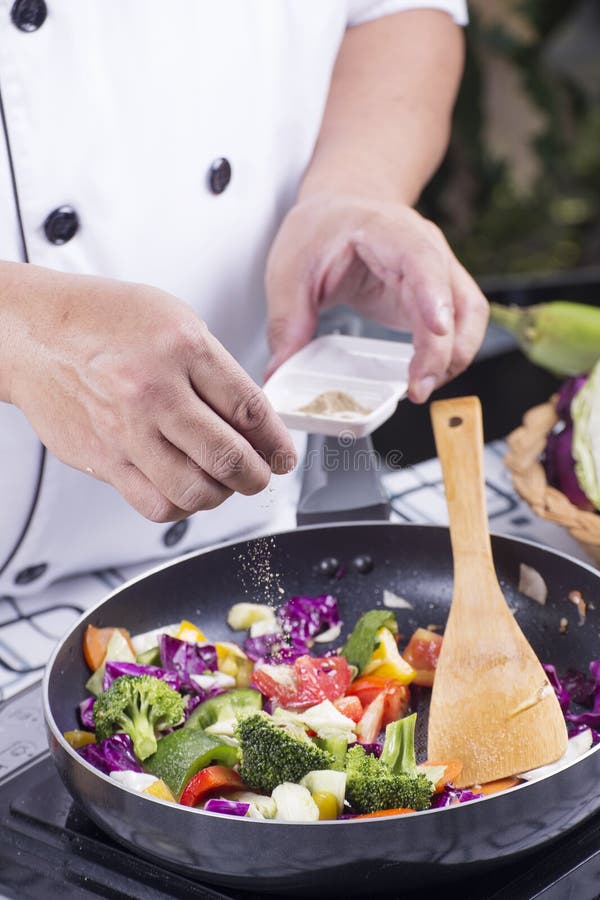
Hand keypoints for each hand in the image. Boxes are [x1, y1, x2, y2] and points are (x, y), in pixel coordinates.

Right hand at [4, 265, 295, 520]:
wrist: (33, 333)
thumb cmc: (102, 321)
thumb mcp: (174, 318)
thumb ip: (216, 369)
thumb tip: (252, 421)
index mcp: (182, 347)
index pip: (250, 408)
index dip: (277, 442)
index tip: (284, 455)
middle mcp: (154, 390)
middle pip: (228, 457)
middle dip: (258, 476)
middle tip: (262, 475)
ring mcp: (126, 430)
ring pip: (196, 491)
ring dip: (222, 496)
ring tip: (223, 483)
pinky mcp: (104, 460)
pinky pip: (156, 504)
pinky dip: (182, 507)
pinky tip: (186, 490)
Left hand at [265, 195, 488, 401]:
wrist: (342, 206)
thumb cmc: (322, 228)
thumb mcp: (290, 269)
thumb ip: (287, 320)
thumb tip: (281, 369)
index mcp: (389, 231)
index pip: (422, 260)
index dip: (434, 295)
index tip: (437, 329)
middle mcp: (426, 249)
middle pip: (456, 299)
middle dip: (444, 349)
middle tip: (418, 387)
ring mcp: (437, 273)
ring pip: (469, 316)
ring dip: (454, 357)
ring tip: (421, 387)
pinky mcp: (436, 297)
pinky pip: (458, 328)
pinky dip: (447, 356)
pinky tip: (423, 376)